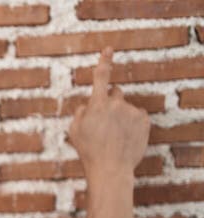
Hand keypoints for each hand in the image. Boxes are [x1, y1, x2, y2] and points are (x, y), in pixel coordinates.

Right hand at [67, 46, 150, 177]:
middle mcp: (116, 104)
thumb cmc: (89, 151)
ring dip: (121, 117)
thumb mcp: (74, 131)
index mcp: (97, 104)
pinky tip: (126, 138)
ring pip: (126, 108)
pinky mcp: (144, 120)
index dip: (104, 61)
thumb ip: (80, 113)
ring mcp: (131, 111)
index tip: (108, 49)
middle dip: (111, 102)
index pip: (100, 77)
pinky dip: (133, 124)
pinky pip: (138, 116)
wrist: (111, 168)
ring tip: (115, 137)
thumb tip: (87, 105)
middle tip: (106, 122)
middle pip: (116, 92)